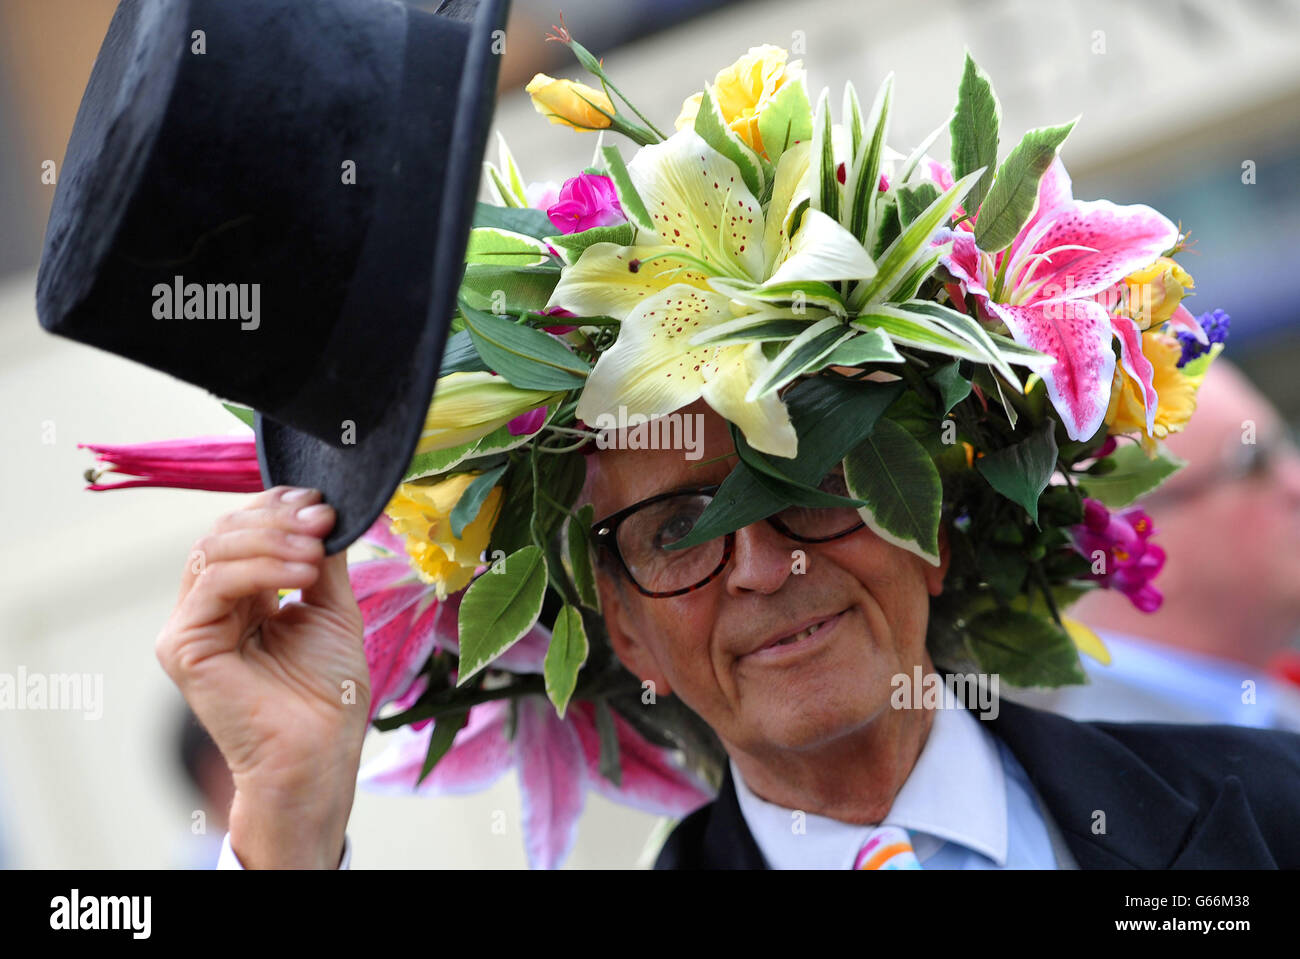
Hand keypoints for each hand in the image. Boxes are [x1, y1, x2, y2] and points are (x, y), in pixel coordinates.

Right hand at [156, 486, 370, 867]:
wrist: (319, 749)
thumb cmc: (328, 692)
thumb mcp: (331, 607)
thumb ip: (320, 560)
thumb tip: (321, 510)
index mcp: (242, 597)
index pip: (244, 531)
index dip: (278, 507)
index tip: (320, 501)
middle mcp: (209, 607)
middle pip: (224, 532)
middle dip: (277, 519)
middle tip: (322, 520)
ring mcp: (191, 626)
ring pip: (214, 549)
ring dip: (272, 539)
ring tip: (315, 552)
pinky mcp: (183, 645)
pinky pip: (213, 582)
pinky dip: (260, 567)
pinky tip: (300, 575)